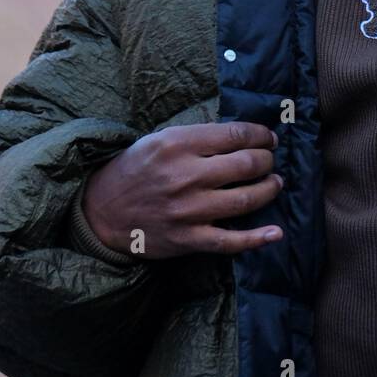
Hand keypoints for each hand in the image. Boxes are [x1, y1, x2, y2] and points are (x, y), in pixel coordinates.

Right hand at [82, 121, 284, 259]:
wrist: (100, 210)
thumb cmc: (135, 170)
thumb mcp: (159, 140)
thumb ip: (198, 138)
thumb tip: (242, 137)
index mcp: (178, 144)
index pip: (235, 134)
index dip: (261, 136)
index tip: (268, 139)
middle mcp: (186, 175)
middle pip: (247, 164)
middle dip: (267, 160)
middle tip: (270, 161)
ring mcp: (189, 210)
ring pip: (246, 199)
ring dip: (269, 190)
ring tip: (275, 183)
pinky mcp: (188, 238)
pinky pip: (230, 241)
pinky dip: (257, 238)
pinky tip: (275, 233)